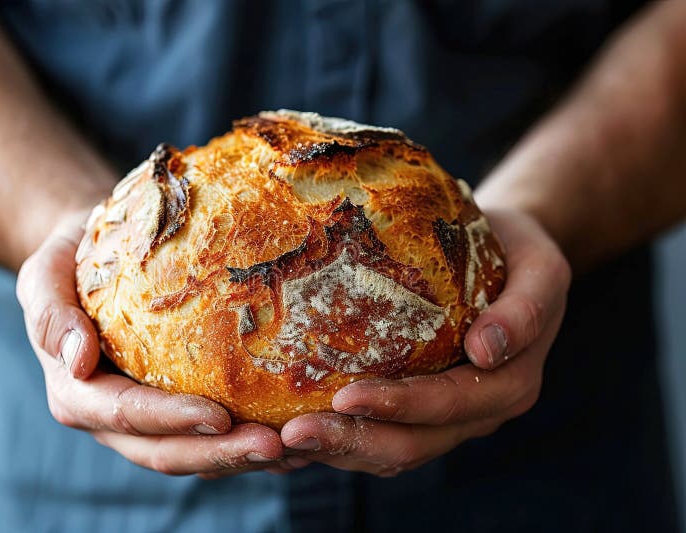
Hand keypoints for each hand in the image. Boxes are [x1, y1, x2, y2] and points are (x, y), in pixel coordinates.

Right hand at [16, 209, 288, 477]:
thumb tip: (76, 359)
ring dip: (244, 456)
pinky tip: (293, 432)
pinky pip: (213, 436)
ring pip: (196, 453)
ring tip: (297, 447)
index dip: (173, 421)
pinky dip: (249, 439)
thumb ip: (50, 314)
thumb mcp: (44, 274)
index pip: (127, 415)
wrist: (88, 260)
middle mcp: (112, 420)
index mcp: (78, 394)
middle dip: (221, 453)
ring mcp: (147, 421)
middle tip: (275, 445)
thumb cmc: (69, 260)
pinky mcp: (176, 410)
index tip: (220, 416)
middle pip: (168, 451)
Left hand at [279, 209, 571, 475]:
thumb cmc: (521, 254)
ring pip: (390, 451)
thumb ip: (524, 309)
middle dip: (352, 440)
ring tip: (282, 441)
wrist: (513, 255)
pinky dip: (338, 440)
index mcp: (509, 385)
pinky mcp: (419, 409)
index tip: (346, 397)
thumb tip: (486, 349)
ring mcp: (447, 418)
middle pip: (412, 443)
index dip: (400, 406)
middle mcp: (477, 413)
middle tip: (293, 434)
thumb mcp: (541, 270)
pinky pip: (378, 435)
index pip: (449, 405)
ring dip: (336, 449)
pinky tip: (291, 433)